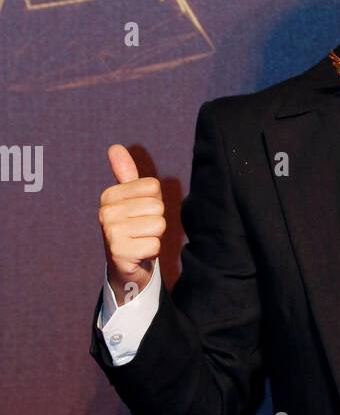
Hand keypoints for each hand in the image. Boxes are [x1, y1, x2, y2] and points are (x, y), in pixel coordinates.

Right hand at [99, 145, 164, 307]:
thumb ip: (126, 174)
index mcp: (110, 195)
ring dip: (155, 237)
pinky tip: (139, 254)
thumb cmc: (132, 228)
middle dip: (156, 221)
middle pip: (157, 206)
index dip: (154, 202)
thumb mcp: (130, 199)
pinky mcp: (119, 253)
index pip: (153, 186)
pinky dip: (151, 252)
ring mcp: (111, 233)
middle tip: (142, 231)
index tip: (141, 214)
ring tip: (141, 241)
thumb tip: (115, 147)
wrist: (125, 266)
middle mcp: (106, 212)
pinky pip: (154, 245)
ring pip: (158, 225)